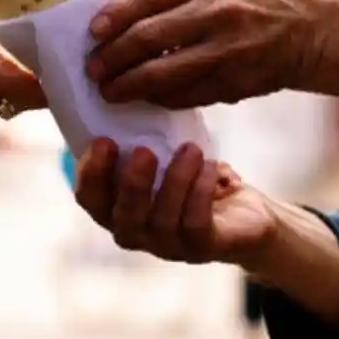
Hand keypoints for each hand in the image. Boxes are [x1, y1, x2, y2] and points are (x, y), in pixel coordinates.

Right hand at [73, 138, 279, 267]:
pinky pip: (196, 224)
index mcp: (122, 210)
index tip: (103, 141)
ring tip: (190, 149)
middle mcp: (140, 233)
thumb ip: (146, 142)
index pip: (91, 201)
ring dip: (175, 180)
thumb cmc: (198, 184)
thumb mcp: (169, 160)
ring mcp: (171, 245)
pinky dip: (201, 192)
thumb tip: (133, 92)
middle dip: (131, 184)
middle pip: (122, 218)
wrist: (247, 220)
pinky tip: (210, 166)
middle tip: (144, 150)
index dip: (90, 175)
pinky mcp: (203, 247)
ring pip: (162, 220)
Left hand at [85, 0, 325, 108]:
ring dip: (129, 86)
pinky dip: (160, 98)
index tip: (93, 31)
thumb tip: (119, 8)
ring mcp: (229, 48)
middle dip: (113, 57)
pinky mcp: (236, 81)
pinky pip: (185, 95)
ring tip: (109, 91)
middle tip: (93, 69)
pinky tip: (146, 98)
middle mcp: (219, 9)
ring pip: (163, 74)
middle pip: (149, 37)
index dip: (115, 16)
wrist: (311, 29)